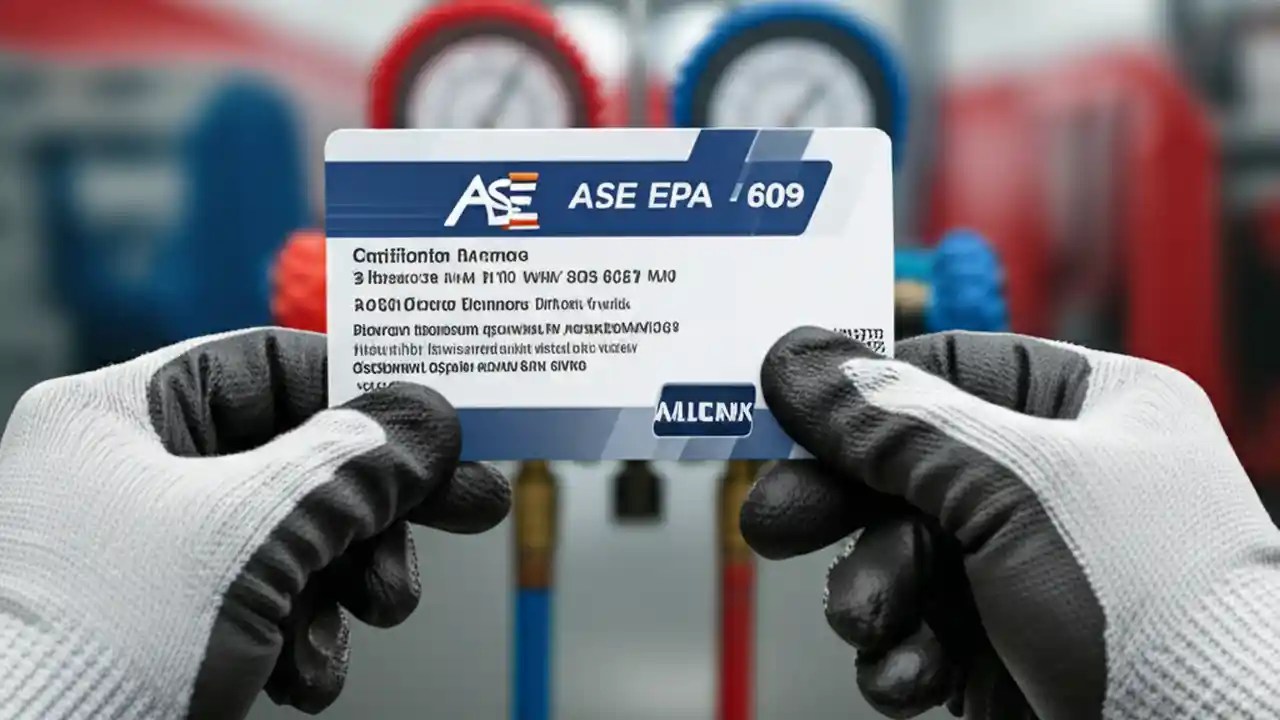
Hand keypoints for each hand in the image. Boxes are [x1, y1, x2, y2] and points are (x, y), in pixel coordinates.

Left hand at [0, 328, 509, 718]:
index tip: (442, 424)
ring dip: (353, 580)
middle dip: (383, 502)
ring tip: (377, 613)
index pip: (270, 364)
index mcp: (120, 416)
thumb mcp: (250, 532)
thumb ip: (354, 463)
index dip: (365, 388)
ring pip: (294, 537)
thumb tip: (431, 415)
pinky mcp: (165, 627)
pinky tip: (301, 677)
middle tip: (471, 511)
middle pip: (298, 457)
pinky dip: (305, 638)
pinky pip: (265, 604)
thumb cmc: (109, 639)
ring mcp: (149, 556)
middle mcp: (132, 475)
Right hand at [743, 327, 1279, 718]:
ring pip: (898, 559)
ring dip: (870, 595)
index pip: (944, 373)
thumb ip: (898, 421)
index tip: (786, 418)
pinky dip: (899, 658)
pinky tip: (912, 677)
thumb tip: (801, 358)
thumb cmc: (1158, 605)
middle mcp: (1056, 486)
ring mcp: (1026, 572)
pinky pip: (916, 634)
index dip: (860, 399)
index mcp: (1088, 412)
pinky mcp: (1002, 652)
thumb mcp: (1018, 486)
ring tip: (871, 622)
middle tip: (773, 523)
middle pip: (905, 472)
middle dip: (839, 508)